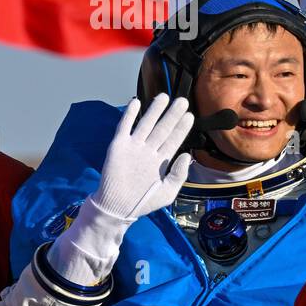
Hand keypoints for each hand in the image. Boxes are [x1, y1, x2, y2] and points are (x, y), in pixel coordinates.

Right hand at [90, 95, 193, 218]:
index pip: (174, 140)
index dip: (182, 128)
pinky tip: (136, 102)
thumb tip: (188, 155)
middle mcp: (148, 151)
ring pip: (146, 124)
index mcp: (161, 162)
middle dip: (172, 115)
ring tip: (164, 97)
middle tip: (183, 101)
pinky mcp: (118, 146)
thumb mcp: (167, 193)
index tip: (190, 115)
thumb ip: (179, 175)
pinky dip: (130, 115)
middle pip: (162, 129)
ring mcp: (133, 147)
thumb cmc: (142, 203)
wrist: (116, 208)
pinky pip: (124, 127)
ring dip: (154, 110)